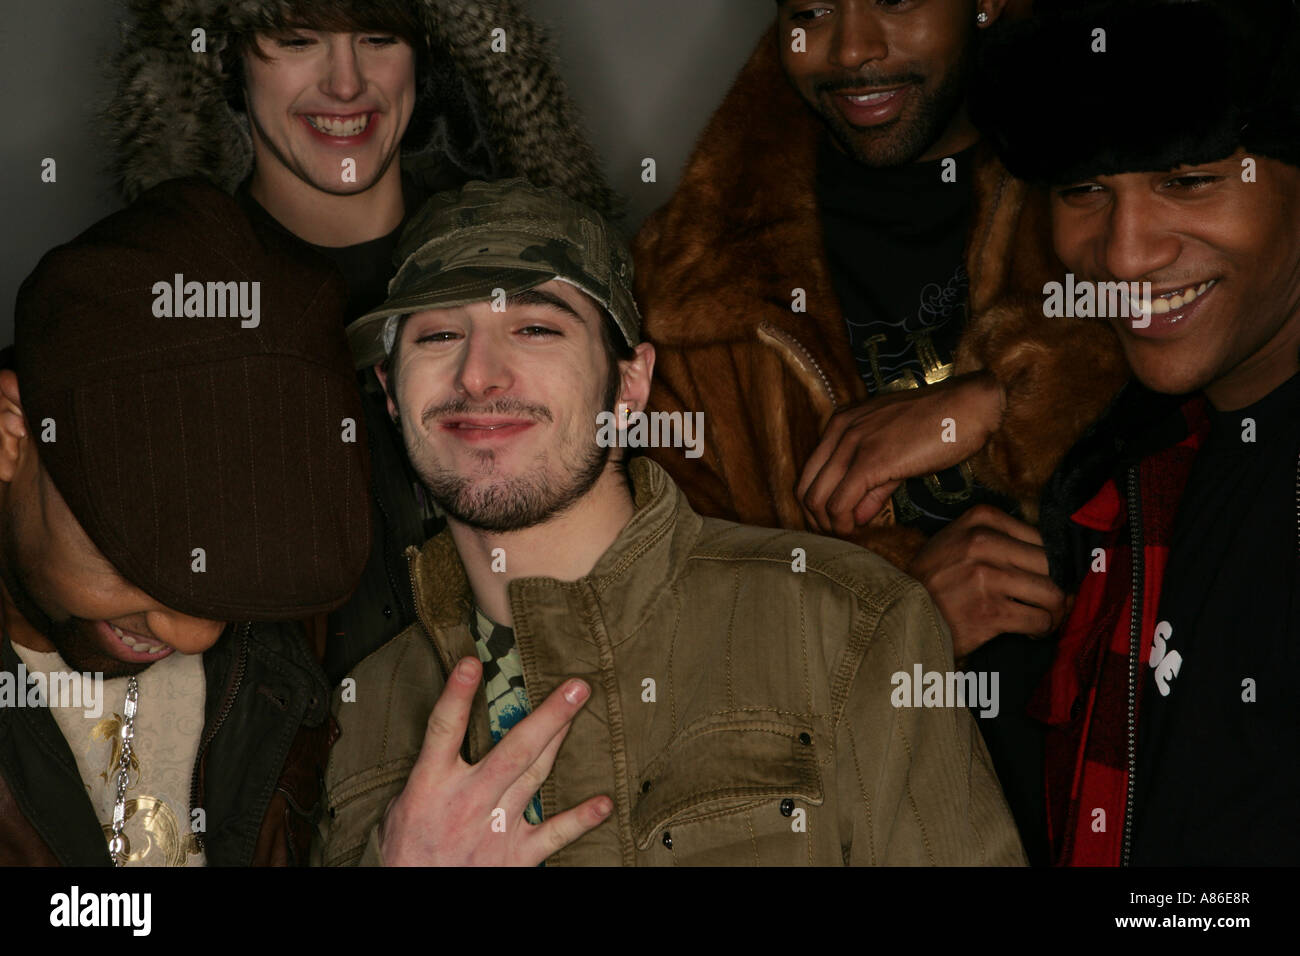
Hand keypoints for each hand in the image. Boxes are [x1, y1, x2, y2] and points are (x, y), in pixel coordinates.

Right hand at [378, 656, 611, 865]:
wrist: (416, 897)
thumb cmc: (408, 851)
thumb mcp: (402, 808)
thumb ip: (429, 773)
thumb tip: (448, 739)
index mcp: (431, 785)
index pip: (443, 730)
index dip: (457, 695)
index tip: (472, 662)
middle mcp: (468, 800)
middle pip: (513, 749)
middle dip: (547, 715)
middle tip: (575, 687)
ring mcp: (495, 826)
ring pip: (535, 774)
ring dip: (560, 740)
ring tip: (580, 708)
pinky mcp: (515, 855)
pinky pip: (554, 834)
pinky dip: (580, 819)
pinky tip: (602, 803)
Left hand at [796, 371, 1003, 536]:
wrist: (969, 406)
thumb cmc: (939, 427)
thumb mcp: (895, 454)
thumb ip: (872, 486)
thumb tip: (856, 518)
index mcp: (841, 424)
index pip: (809, 473)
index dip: (816, 506)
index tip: (835, 524)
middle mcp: (840, 430)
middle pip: (805, 488)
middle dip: (817, 521)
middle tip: (839, 537)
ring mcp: (853, 443)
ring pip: (818, 499)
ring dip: (831, 526)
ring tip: (851, 536)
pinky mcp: (871, 460)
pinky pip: (840, 502)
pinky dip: (845, 524)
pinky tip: (861, 530)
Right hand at [907, 505, 1066, 658]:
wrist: (899, 611)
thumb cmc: (933, 578)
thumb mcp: (956, 539)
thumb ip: (997, 536)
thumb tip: (1054, 554)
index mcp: (980, 520)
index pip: (1043, 537)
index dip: (1055, 560)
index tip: (1052, 576)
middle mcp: (983, 543)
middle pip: (1052, 564)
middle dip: (1060, 586)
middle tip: (1054, 600)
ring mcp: (986, 578)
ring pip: (1052, 594)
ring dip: (1055, 611)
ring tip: (1046, 617)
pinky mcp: (990, 613)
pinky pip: (1039, 621)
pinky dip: (1042, 630)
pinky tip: (1030, 632)